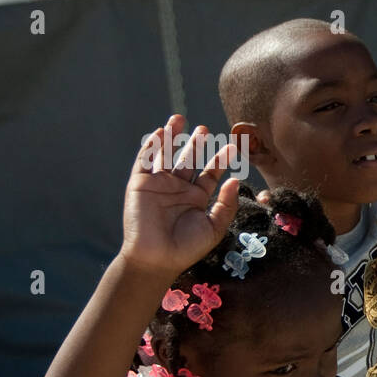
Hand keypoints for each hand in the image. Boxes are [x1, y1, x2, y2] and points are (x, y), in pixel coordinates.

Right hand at [119, 115, 239, 276]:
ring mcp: (159, 185)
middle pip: (188, 160)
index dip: (220, 160)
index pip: (209, 173)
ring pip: (166, 155)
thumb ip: (227, 204)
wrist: (157, 258)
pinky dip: (152, 146)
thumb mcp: (214, 227)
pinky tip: (160, 132)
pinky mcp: (140, 184)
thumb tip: (235, 180)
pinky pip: (145, 161)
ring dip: (172, 137)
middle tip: (205, 129)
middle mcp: (178, 189)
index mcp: (197, 198)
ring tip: (179, 119)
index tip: (232, 148)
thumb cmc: (187, 247)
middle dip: (196, 144)